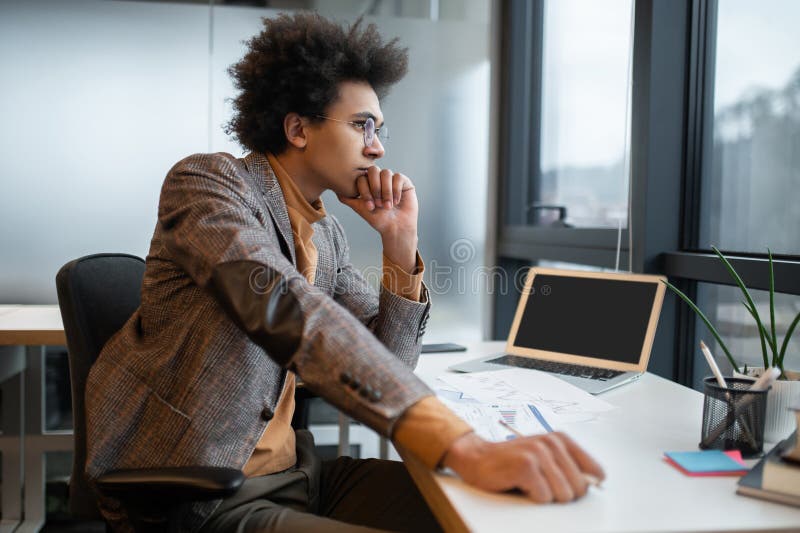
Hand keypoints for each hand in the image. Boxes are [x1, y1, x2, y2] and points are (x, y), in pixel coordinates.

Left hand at [337, 166, 418, 270]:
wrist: (395, 228)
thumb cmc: (378, 219)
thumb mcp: (359, 208)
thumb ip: (347, 198)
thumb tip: (335, 189)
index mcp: (368, 183)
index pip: (362, 177)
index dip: (365, 191)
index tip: (369, 207)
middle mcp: (379, 178)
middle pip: (373, 170)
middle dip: (374, 188)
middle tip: (377, 204)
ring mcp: (391, 179)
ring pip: (386, 173)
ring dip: (385, 191)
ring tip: (387, 206)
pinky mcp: (404, 182)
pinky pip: (398, 177)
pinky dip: (395, 190)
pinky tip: (396, 202)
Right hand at [442, 432, 604, 502]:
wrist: (477, 458)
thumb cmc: (512, 461)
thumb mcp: (545, 457)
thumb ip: (569, 466)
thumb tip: (594, 485)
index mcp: (561, 439)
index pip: (596, 471)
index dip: (586, 485)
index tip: (573, 487)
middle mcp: (551, 443)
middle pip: (579, 488)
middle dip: (562, 494)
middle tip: (542, 484)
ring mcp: (538, 453)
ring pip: (563, 495)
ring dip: (546, 496)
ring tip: (531, 484)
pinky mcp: (526, 466)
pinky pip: (544, 497)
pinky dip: (532, 497)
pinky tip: (520, 484)